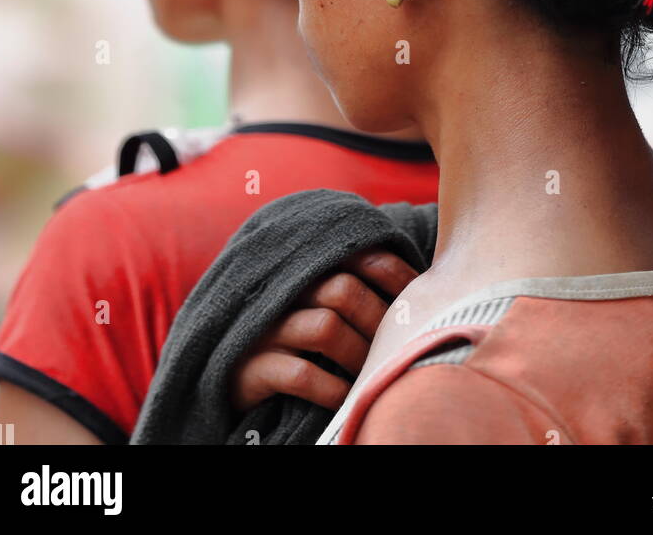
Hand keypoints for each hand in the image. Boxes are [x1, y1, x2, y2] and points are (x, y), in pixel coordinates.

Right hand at [230, 249, 416, 413]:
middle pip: (343, 290)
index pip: (361, 255)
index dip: (395, 274)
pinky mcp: (251, 368)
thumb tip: (424, 287)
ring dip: (358, 354)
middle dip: (378, 319)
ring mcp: (266, 329)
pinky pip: (301, 374)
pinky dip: (332, 388)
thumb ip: (357, 287)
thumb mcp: (319, 302)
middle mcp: (285, 293)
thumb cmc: (293, 338)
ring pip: (325, 328)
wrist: (227, 373)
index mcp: (307, 269)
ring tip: (372, 373)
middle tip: (396, 346)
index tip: (422, 297)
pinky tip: (345, 397)